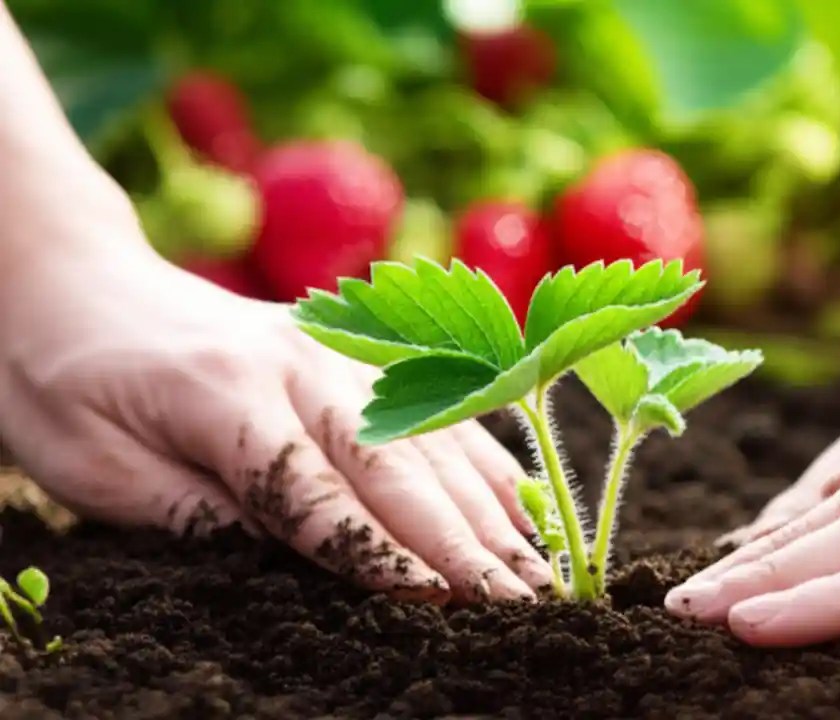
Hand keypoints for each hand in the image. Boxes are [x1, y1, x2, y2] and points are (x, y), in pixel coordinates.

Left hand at [0, 224, 551, 604]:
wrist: (83, 285)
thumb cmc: (74, 388)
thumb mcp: (96, 469)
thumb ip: (199, 514)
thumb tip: (307, 557)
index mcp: (226, 393)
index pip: (318, 493)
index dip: (380, 555)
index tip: (441, 606)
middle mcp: (300, 359)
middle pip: (397, 463)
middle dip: (461, 542)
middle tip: (518, 603)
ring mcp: (337, 344)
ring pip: (432, 433)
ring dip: (488, 506)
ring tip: (535, 569)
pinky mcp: (356, 346)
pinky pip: (436, 402)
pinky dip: (482, 457)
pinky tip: (518, 503)